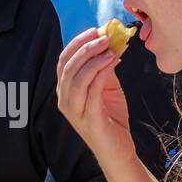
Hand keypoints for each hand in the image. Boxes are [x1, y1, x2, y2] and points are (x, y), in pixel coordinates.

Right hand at [56, 27, 135, 168]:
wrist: (118, 150)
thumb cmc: (111, 118)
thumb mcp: (107, 87)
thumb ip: (103, 67)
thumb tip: (108, 42)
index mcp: (65, 91)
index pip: (64, 61)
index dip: (77, 43)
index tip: (94, 30)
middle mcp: (65, 101)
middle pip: (68, 67)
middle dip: (85, 47)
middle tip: (104, 36)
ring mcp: (75, 112)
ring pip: (77, 77)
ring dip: (93, 58)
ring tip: (110, 47)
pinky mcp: (89, 119)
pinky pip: (92, 90)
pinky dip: (102, 71)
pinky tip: (114, 60)